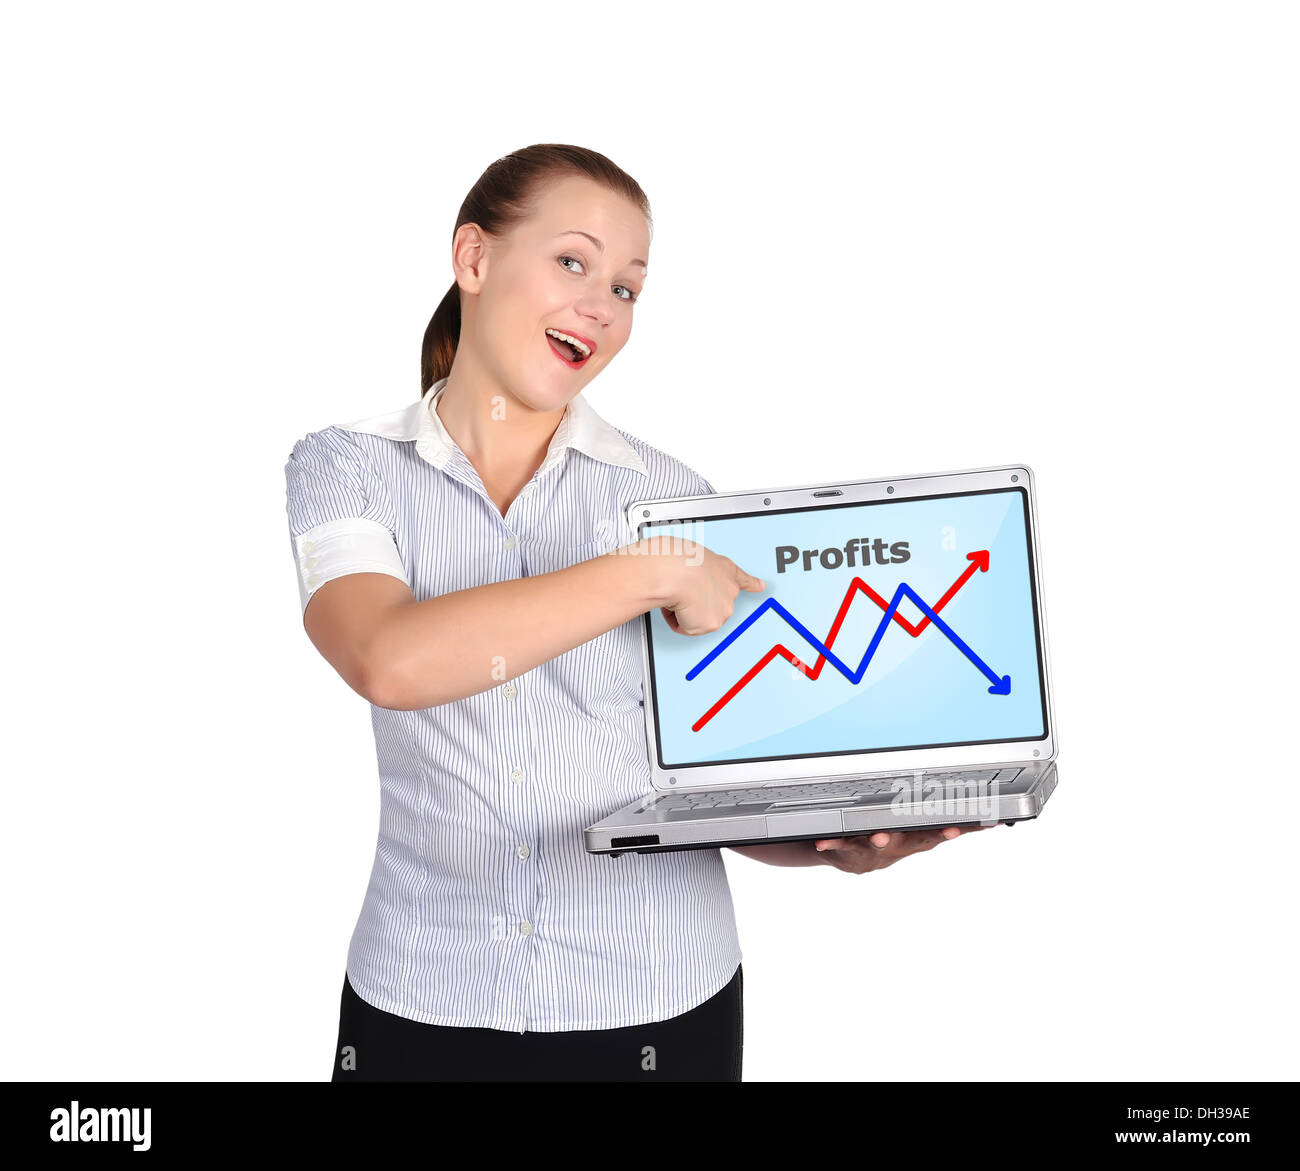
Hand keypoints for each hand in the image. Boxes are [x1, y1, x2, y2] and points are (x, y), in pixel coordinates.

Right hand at [655, 540, 764, 635]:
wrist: (677, 572)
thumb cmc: (681, 560)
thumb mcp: (696, 557)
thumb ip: (700, 571)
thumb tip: (688, 586)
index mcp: (726, 569)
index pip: (744, 580)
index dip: (753, 584)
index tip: (761, 586)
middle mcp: (730, 591)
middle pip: (713, 604)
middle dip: (697, 601)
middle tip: (683, 590)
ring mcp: (723, 609)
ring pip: (697, 617)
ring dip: (685, 610)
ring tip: (679, 594)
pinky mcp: (710, 624)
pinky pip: (685, 627)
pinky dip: (676, 619)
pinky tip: (676, 604)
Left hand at [812, 823, 999, 873]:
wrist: (849, 859)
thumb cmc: (887, 839)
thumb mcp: (918, 835)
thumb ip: (948, 825)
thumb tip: (987, 817)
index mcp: (915, 839)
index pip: (944, 832)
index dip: (965, 828)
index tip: (984, 822)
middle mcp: (898, 846)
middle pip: (917, 840)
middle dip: (932, 835)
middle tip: (947, 830)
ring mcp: (873, 850)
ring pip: (879, 843)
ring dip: (882, 839)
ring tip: (881, 836)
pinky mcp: (847, 851)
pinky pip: (839, 845)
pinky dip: (831, 843)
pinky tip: (820, 842)